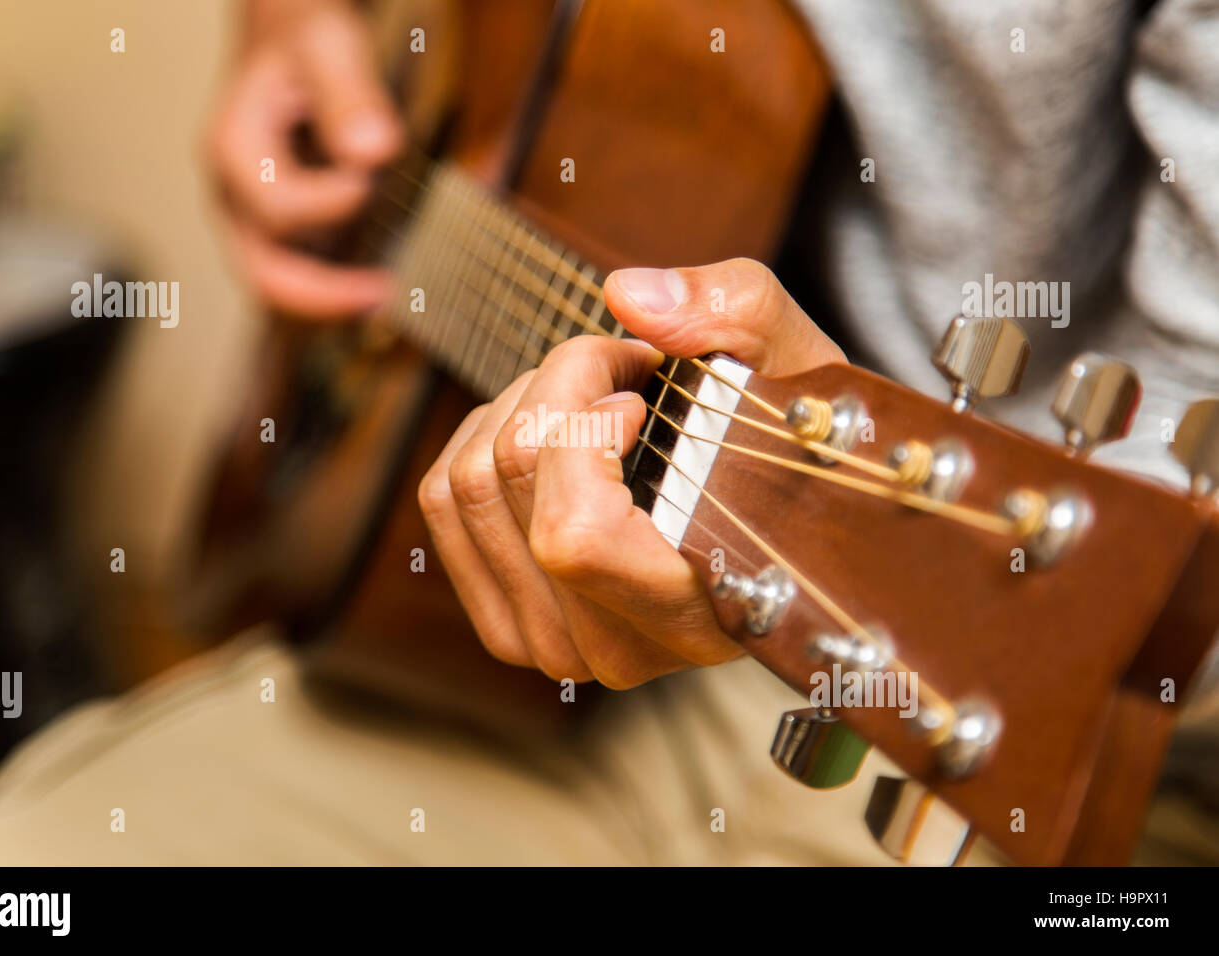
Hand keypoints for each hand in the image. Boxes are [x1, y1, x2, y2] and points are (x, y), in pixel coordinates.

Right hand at [206, 0, 402, 318]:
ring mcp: (248, 217)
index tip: (370, 181)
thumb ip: (348, 93)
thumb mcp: (328, 46)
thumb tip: (372, 151)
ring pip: (275, 286)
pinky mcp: (272, 229)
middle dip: (322, 295)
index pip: (276, 208)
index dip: (329, 205)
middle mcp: (231, 193)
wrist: (285, 40)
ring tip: (385, 295)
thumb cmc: (303, 40)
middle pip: (260, 272)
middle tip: (384, 293)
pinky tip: (375, 282)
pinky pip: (293, 276)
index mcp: (233, 148)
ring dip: (329, 301)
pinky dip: (331, 289)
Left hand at [418, 258, 843, 687]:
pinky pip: (443, 501)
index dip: (584, 433)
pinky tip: (552, 432)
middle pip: (504, 483)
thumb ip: (733, 312)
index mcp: (694, 613)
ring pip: (464, 484)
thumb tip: (626, 295)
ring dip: (521, 404)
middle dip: (557, 383)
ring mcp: (549, 646)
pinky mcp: (506, 622)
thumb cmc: (790, 446)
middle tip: (621, 367)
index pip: (571, 534)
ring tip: (594, 398)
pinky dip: (485, 436)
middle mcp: (613, 651)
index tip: (642, 399)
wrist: (780, 527)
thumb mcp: (795, 362)